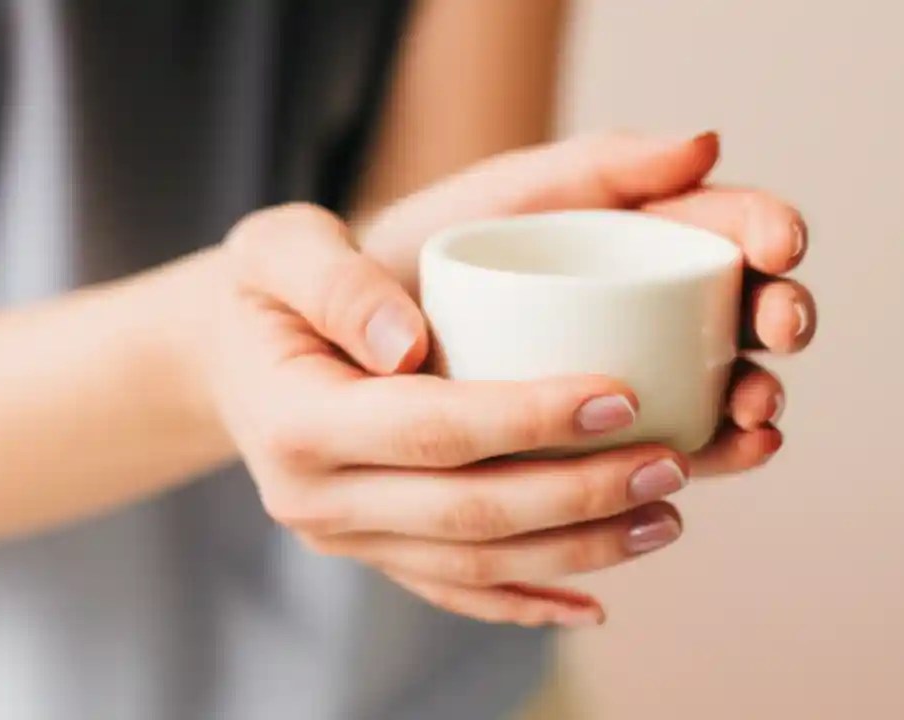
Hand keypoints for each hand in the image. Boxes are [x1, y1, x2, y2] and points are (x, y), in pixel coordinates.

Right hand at [208, 204, 692, 625]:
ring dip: (578, 551)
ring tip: (666, 516)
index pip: (432, 429)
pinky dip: (529, 603)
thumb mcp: (279, 247)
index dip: (531, 418)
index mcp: (295, 421)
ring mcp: (347, 539)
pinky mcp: (374, 555)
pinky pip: (456, 594)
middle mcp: (316, 499)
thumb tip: (405, 344)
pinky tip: (596, 603)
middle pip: (468, 514)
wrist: (231, 356)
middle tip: (673, 463)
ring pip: (476, 566)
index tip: (623, 395)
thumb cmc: (270, 289)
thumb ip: (335, 279)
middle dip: (580, 495)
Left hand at [361, 131, 815, 476]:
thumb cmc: (427, 247)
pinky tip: (732, 460)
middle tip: (783, 328)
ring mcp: (645, 371)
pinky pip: (679, 447)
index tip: (779, 244)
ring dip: (757, 396)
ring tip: (758, 414)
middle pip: (746, 304)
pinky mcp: (615, 438)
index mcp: (640, 226)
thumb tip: (705, 143)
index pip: (726, 219)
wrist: (345, 338)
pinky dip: (715, 456)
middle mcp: (655, 300)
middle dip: (780, 313)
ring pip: (726, 383)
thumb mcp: (506, 194)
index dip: (767, 225)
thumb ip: (598, 161)